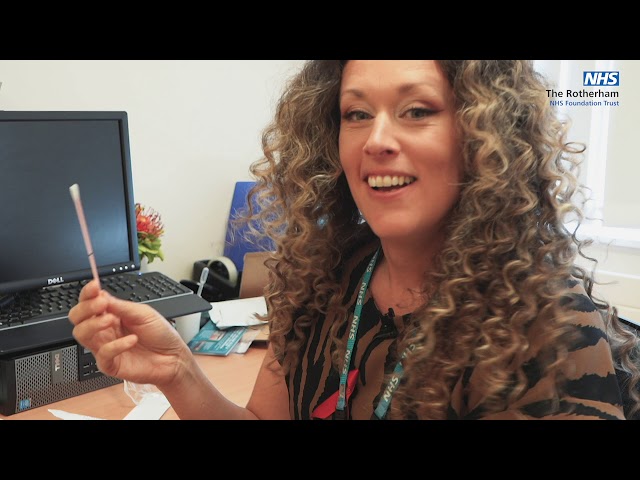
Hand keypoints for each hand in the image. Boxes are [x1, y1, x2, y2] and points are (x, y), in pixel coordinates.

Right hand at [68, 280, 188, 386]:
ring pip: (81, 335)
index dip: (88, 294)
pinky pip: (103, 354)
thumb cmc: (160, 334)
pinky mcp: (110, 364)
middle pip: (78, 318)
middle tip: (101, 304)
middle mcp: (104, 330)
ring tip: (112, 319)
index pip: (89, 302)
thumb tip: (100, 295)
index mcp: (111, 314)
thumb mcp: (144, 313)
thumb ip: (121, 306)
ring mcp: (105, 347)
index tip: (94, 286)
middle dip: (85, 308)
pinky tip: (131, 340)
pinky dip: (115, 346)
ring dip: (94, 324)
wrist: (173, 358)